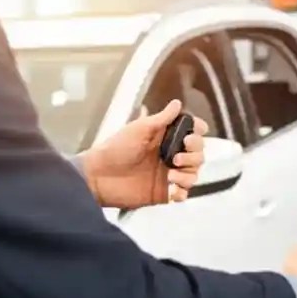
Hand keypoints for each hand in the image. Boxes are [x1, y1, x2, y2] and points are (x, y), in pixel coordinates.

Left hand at [79, 99, 208, 209]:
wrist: (98, 177)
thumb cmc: (115, 149)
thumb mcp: (139, 129)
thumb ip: (162, 119)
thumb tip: (177, 103)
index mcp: (165, 138)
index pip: (193, 133)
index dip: (197, 133)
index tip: (193, 134)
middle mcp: (169, 155)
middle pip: (198, 154)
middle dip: (194, 155)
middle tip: (176, 157)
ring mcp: (168, 174)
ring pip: (193, 173)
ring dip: (188, 174)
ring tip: (171, 175)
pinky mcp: (164, 193)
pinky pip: (183, 193)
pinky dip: (182, 192)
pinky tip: (172, 190)